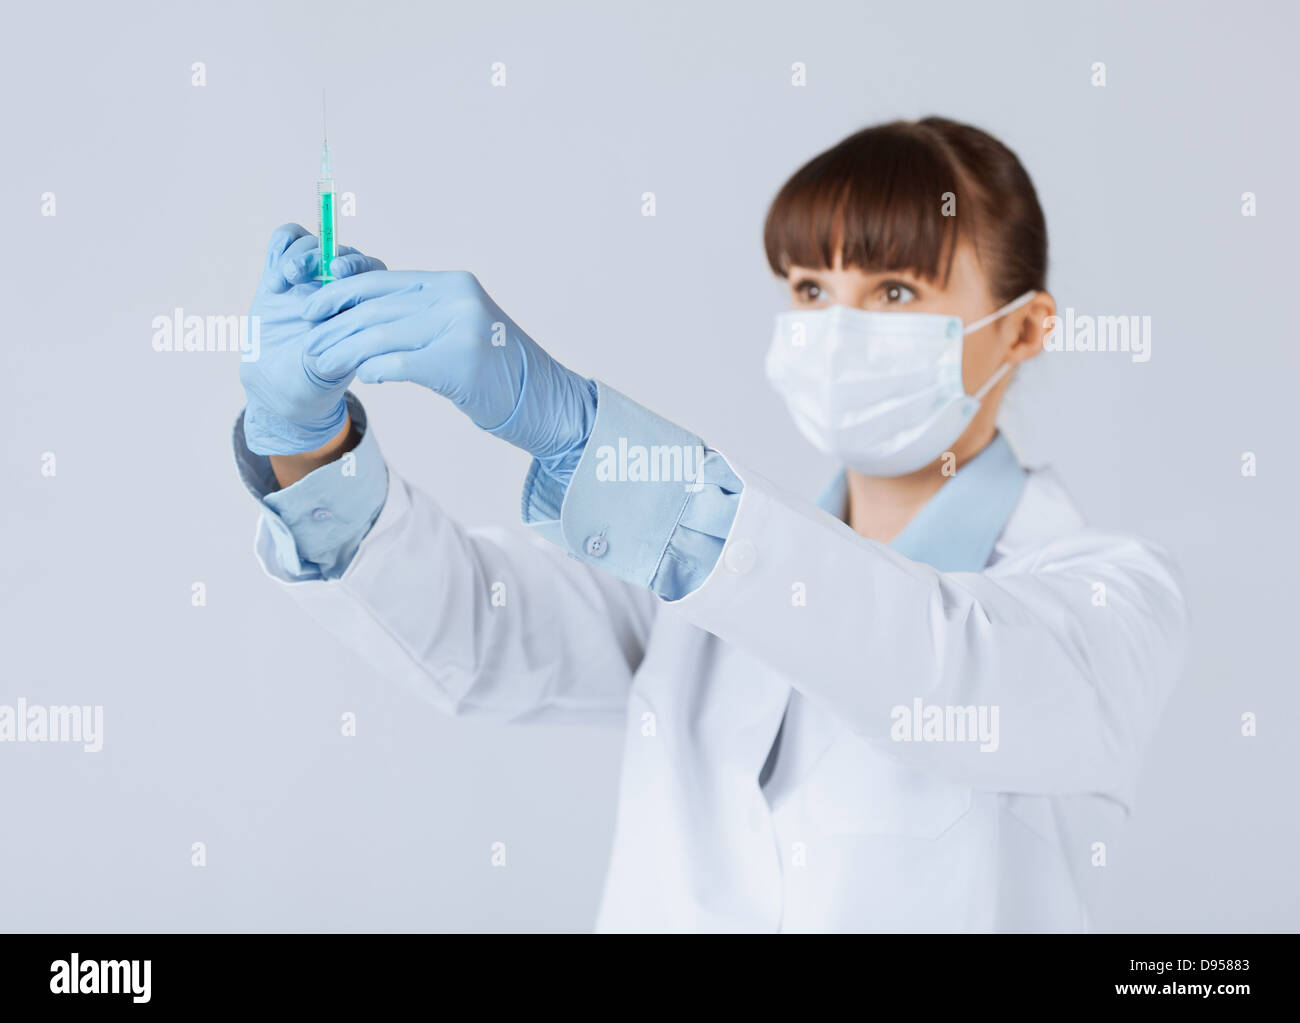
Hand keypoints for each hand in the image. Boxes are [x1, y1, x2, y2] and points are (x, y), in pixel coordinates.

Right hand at [239, 223, 386, 454]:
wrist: (277, 384)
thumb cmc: (312, 379)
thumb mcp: (331, 366)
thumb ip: (340, 343)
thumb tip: (353, 326)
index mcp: (363, 304)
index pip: (370, 270)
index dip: (355, 266)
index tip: (336, 274)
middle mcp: (340, 285)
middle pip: (338, 251)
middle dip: (318, 257)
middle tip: (297, 274)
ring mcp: (310, 277)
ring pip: (311, 244)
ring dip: (296, 256)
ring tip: (281, 281)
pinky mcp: (281, 273)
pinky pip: (285, 240)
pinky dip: (281, 245)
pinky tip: (274, 273)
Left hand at [300, 270, 596, 479]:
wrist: (544, 401)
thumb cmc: (497, 372)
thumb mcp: (459, 329)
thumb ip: (421, 316)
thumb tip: (365, 318)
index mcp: (452, 283)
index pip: (382, 281)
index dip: (340, 293)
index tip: (311, 308)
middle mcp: (456, 298)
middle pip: (377, 307)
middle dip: (335, 326)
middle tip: (307, 342)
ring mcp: (460, 328)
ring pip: (382, 334)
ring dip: (345, 351)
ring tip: (322, 363)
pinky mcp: (460, 363)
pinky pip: (400, 363)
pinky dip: (376, 369)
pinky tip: (364, 377)